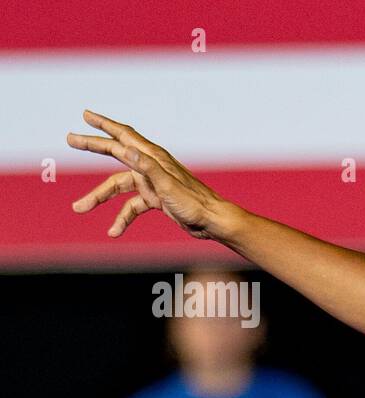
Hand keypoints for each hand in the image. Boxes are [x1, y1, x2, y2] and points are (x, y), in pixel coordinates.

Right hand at [67, 109, 240, 239]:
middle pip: (115, 154)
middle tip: (69, 139)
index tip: (85, 115)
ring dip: (98, 197)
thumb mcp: (168, 185)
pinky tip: (113, 232)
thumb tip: (126, 149)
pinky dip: (122, 218)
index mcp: (153, 157)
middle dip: (92, 146)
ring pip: (118, 187)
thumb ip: (147, 167)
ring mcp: (152, 183)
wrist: (212, 222)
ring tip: (79, 208)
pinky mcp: (156, 199)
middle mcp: (150, 167)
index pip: (124, 135)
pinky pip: (132, 207)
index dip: (104, 124)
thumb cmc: (194, 203)